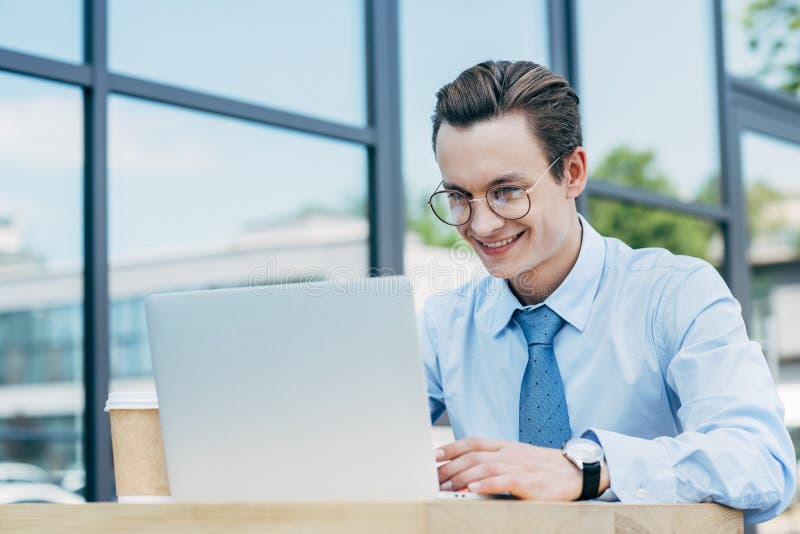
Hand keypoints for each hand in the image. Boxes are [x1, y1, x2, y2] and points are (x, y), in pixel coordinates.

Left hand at [435, 437, 609, 499]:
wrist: (577, 471)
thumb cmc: (543, 468)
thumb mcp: (517, 457)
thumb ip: (495, 459)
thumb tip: (466, 468)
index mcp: (505, 446)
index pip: (472, 442)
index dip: (451, 448)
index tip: (433, 456)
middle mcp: (509, 453)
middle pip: (473, 456)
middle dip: (450, 468)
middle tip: (433, 480)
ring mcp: (520, 466)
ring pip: (485, 467)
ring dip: (462, 477)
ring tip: (446, 487)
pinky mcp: (531, 482)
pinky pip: (505, 481)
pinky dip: (487, 484)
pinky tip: (474, 490)